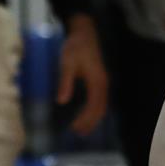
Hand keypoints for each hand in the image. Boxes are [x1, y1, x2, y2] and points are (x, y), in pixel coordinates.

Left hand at [57, 14, 109, 134]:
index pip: (94, 105)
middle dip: (91, 122)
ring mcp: (102, 81)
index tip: (75, 128)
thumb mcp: (67, 63)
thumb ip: (65, 82)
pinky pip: (99, 99)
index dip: (86, 118)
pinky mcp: (99, 79)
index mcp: (97, 80)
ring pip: (102, 104)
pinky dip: (94, 110)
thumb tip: (61, 101)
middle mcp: (103, 83)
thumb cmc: (75, 47)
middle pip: (101, 108)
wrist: (84, 32)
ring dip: (94, 117)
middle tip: (78, 133)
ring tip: (82, 128)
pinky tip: (86, 114)